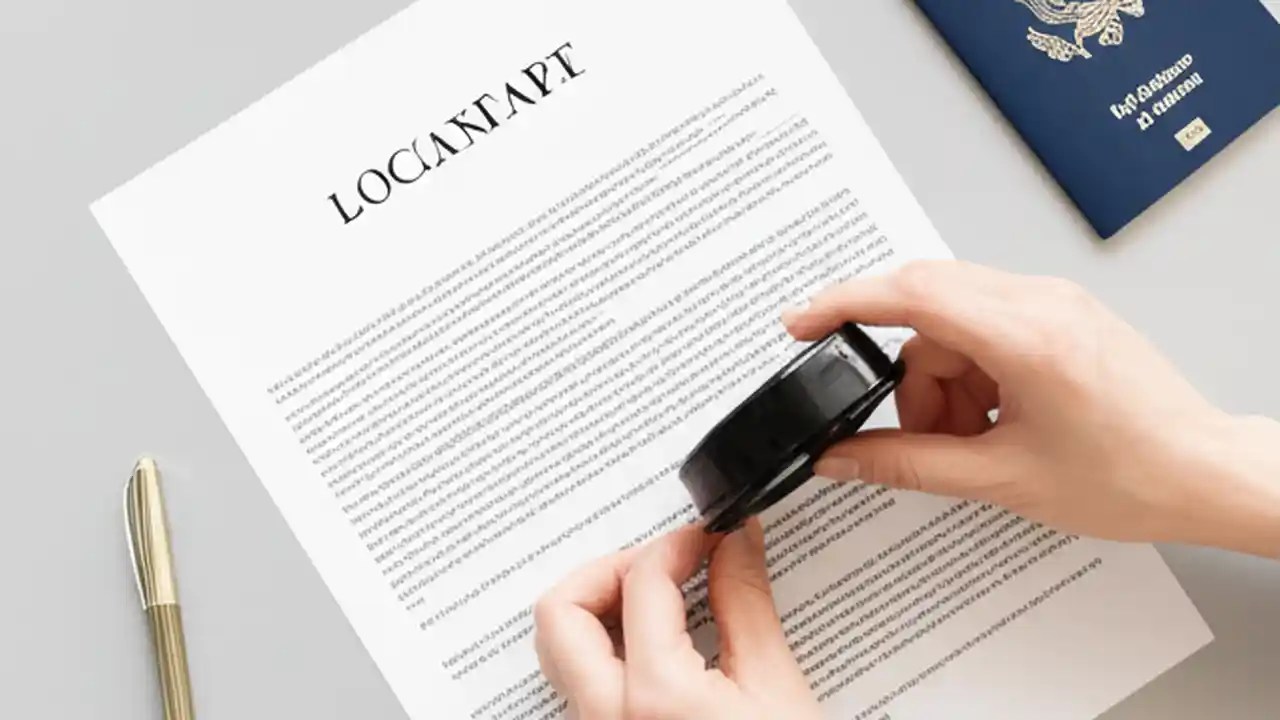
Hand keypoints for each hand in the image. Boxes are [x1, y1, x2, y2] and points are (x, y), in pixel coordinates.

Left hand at [533, 521, 820, 719]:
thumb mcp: (777, 691)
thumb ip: (746, 603)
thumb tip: (733, 544)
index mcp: (654, 700)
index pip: (643, 583)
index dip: (678, 544)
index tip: (708, 540)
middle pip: (560, 614)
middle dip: (608, 571)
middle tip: (662, 566)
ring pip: (559, 653)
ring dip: (601, 611)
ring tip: (662, 604)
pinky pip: (579, 688)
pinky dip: (609, 651)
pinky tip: (659, 648)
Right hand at [783, 260, 1279, 556]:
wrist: (1205, 474)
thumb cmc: (1132, 477)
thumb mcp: (1002, 479)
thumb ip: (906, 464)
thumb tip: (840, 457)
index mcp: (1027, 336)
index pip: (912, 292)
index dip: (843, 302)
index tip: (800, 321)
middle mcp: (1040, 302)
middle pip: (926, 309)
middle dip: (906, 374)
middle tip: (915, 432)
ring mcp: (1053, 303)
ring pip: (952, 322)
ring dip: (940, 380)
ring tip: (970, 441)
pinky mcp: (1059, 314)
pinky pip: (984, 326)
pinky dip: (969, 373)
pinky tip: (989, 421)